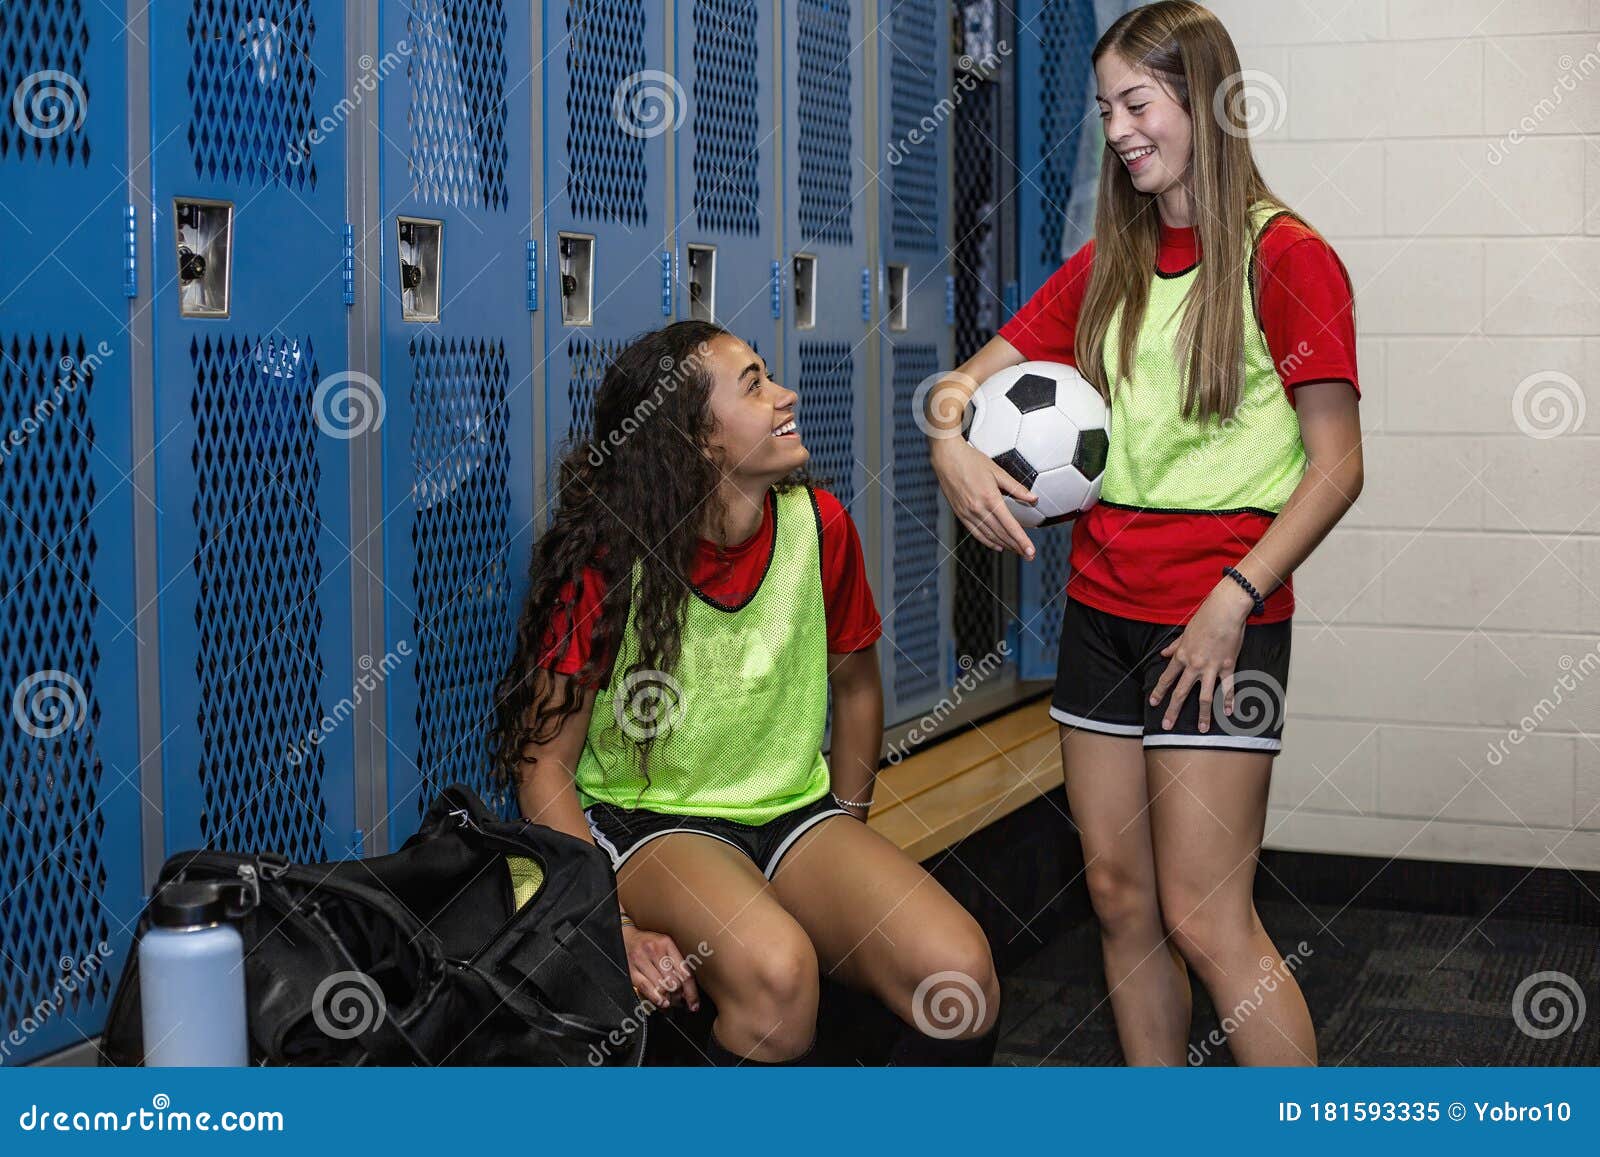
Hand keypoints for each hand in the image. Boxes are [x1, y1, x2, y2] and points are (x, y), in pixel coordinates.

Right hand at [621, 924, 701, 1011]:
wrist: (626, 937)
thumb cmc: (649, 944)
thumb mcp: (665, 946)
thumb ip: (676, 964)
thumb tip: (687, 991)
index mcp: (667, 943)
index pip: (685, 972)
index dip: (691, 992)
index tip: (695, 1005)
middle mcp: (654, 950)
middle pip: (674, 982)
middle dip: (679, 996)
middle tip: (680, 1001)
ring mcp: (641, 959)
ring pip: (661, 986)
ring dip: (668, 998)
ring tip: (670, 1001)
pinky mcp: (631, 969)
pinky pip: (646, 987)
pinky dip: (656, 998)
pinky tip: (661, 1001)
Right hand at [929, 438, 1038, 558]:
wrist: (947, 457)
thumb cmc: (972, 460)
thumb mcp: (997, 471)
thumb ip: (1016, 487)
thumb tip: (1033, 499)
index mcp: (990, 498)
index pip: (1010, 525)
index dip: (1022, 540)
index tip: (1031, 551)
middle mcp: (978, 509)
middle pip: (1001, 534)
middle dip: (1017, 546)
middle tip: (1029, 555)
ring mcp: (967, 513)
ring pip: (989, 535)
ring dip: (1004, 545)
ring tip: (1017, 551)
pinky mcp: (960, 513)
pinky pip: (976, 532)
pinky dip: (988, 541)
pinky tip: (998, 546)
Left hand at [1147, 580, 1254, 732]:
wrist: (1225, 611)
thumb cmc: (1205, 618)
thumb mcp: (1185, 632)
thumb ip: (1174, 646)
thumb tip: (1163, 653)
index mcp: (1182, 655)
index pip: (1167, 678)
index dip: (1159, 692)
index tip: (1153, 703)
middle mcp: (1194, 665)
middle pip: (1181, 692)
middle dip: (1173, 710)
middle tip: (1166, 726)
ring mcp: (1211, 668)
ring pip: (1205, 697)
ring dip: (1203, 715)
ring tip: (1202, 729)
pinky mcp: (1227, 667)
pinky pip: (1228, 688)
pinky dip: (1229, 701)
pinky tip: (1229, 713)